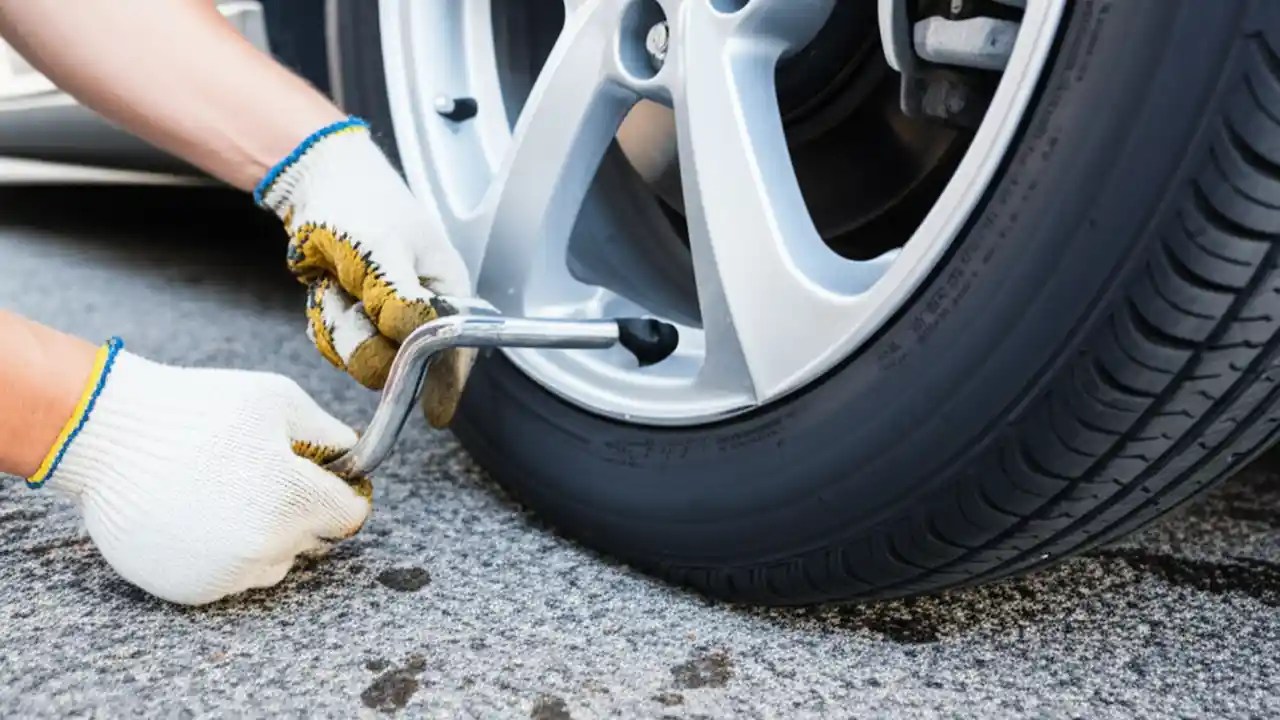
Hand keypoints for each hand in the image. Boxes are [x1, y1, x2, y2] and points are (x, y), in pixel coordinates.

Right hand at [40, 342, 370, 605]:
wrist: (106, 436)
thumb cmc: (194, 410)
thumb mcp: (276, 399)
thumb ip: (327, 431)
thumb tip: (350, 454)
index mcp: (296, 499)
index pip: (350, 515)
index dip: (343, 494)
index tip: (328, 481)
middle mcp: (267, 546)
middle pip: (312, 541)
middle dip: (302, 513)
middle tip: (266, 479)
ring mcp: (228, 573)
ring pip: (273, 565)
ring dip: (266, 539)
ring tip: (231, 497)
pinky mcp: (192, 590)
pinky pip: (230, 579)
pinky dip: (226, 556)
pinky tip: (201, 517)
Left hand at [257, 119, 475, 427]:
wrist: (314, 180)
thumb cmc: (361, 203)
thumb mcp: (383, 251)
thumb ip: (399, 302)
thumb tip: (413, 342)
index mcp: (443, 290)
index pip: (455, 349)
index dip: (447, 384)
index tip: (436, 416)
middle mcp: (417, 308)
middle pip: (397, 362)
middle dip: (366, 340)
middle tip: (353, 302)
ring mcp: (381, 314)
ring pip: (360, 355)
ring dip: (339, 324)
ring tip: (337, 284)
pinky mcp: (350, 314)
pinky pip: (335, 343)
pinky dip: (324, 320)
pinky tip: (325, 290)